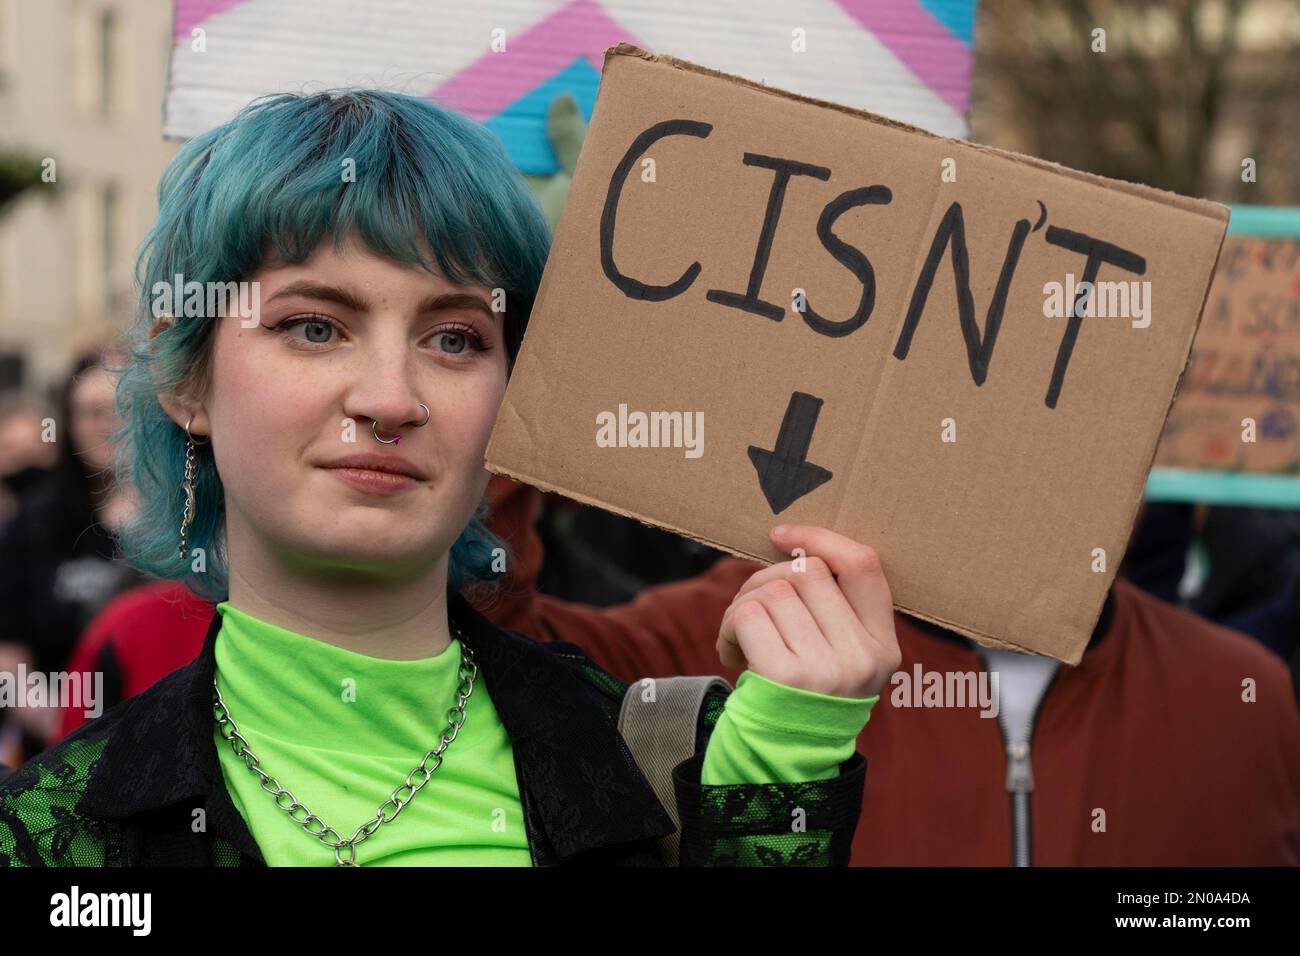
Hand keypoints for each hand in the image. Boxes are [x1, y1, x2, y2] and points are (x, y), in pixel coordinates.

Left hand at [716, 525, 901, 698]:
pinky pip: (748, 615)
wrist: (778, 763)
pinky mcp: (787, 679)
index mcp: (883, 646)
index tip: (781, 535)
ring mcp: (827, 670)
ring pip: (773, 591)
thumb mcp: (837, 658)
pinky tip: (731, 653)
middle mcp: (862, 658)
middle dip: (764, 580)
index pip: (864, 566)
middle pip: (806, 573)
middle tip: (750, 610)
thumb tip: (792, 546)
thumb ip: (832, 609)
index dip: (821, 538)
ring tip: (740, 638)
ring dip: (741, 607)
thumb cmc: (801, 698)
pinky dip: (728, 627)